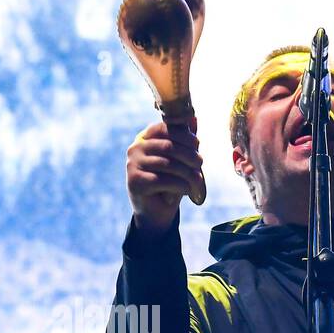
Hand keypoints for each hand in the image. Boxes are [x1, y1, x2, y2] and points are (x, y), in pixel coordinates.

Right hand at [125, 116, 203, 234]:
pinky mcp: (135, 182)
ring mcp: (132, 166)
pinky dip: (180, 185)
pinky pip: (163, 180)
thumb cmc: (169, 183)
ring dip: (188, 173)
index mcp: (144, 139)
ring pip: (168, 164)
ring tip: (197, 181)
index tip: (197, 144)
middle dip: (189, 155)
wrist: (155, 213)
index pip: (164, 128)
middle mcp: (135, 149)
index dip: (183, 134)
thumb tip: (194, 119)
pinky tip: (187, 191)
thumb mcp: (179, 161)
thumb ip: (184, 141)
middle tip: (200, 164)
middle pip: (168, 146)